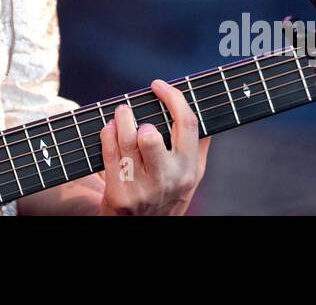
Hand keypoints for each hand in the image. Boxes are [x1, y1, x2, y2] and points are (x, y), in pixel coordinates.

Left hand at [98, 78, 209, 214]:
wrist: (144, 230)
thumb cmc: (169, 195)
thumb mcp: (192, 176)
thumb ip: (199, 146)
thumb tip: (208, 110)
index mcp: (190, 168)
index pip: (187, 123)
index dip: (173, 97)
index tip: (158, 85)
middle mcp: (168, 178)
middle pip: (151, 134)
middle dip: (136, 114)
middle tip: (132, 108)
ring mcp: (142, 188)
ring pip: (126, 140)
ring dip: (120, 119)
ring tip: (120, 114)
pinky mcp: (119, 194)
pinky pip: (109, 152)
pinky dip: (106, 133)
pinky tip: (109, 129)